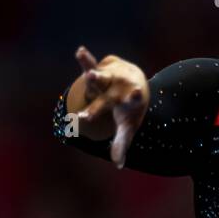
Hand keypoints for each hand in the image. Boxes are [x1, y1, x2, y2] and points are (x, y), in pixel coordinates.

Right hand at [72, 45, 149, 167]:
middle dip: (98, 81)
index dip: (134, 98)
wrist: (138, 84)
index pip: (131, 101)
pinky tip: (81, 52)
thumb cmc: (130, 110)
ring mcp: (114, 73)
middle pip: (108, 86)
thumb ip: (121, 143)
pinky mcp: (107, 62)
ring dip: (88, 62)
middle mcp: (122, 85)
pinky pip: (91, 62)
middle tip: (91, 76)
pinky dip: (85, 58)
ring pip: (98, 70)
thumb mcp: (128, 126)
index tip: (136, 93)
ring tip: (80, 52)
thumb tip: (119, 165)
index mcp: (130, 101)